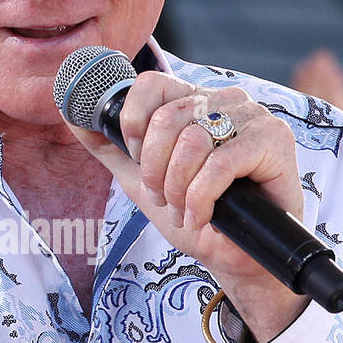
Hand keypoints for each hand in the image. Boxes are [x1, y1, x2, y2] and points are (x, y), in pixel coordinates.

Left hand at [62, 70, 308, 342]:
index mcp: (195, 101)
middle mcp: (226, 100)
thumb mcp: (141, 180)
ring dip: (179, 189)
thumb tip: (68, 111)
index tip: (141, 164)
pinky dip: (201, 199)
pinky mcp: (274, 140)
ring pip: (192, 141)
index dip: (135, 126)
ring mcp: (254, 117)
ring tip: (187, 211)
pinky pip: (219, 163)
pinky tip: (205, 217)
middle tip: (167, 199)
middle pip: (167, 119)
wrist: (235, 258)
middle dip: (155, 172)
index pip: (151, 84)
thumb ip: (108, 146)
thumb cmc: (196, 217)